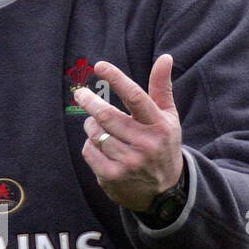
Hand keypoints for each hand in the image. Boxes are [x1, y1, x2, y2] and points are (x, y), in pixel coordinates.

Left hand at [73, 55, 182, 212]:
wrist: (164, 191)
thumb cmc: (162, 144)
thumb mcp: (167, 117)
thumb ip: (162, 88)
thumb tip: (165, 57)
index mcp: (160, 126)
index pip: (135, 96)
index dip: (116, 79)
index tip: (99, 66)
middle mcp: (146, 144)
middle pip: (108, 116)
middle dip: (90, 102)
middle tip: (80, 94)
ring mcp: (129, 162)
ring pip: (96, 133)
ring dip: (91, 126)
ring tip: (97, 125)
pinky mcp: (113, 177)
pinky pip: (89, 151)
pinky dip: (89, 144)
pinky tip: (98, 145)